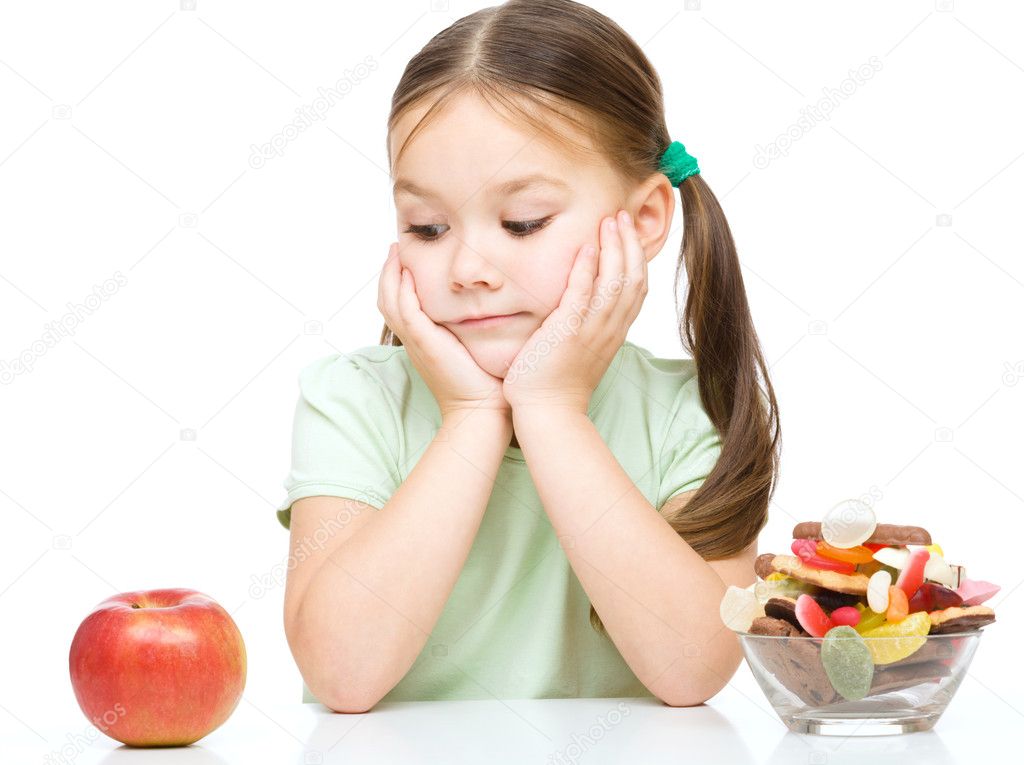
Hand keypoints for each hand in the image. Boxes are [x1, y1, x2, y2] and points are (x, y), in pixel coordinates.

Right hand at [378, 243, 510, 419]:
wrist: (483, 410)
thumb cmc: (486, 382)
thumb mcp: (472, 348)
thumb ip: (471, 328)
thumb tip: (488, 308)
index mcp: (422, 341)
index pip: (400, 305)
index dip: (397, 282)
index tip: (405, 259)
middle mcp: (414, 341)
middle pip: (387, 300)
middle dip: (388, 272)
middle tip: (396, 248)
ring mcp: (416, 342)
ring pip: (390, 301)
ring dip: (390, 274)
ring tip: (397, 251)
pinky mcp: (424, 342)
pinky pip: (405, 309)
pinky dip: (401, 288)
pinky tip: (407, 270)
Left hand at [503, 210, 646, 414]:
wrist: (548, 413)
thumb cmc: (556, 385)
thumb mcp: (581, 351)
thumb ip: (585, 326)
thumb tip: (580, 308)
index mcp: (613, 333)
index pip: (636, 289)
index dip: (636, 258)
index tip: (628, 233)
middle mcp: (609, 330)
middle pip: (632, 278)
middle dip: (629, 244)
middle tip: (622, 216)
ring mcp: (591, 331)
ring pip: (614, 281)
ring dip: (614, 247)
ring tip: (610, 220)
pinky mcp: (567, 332)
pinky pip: (582, 294)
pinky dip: (587, 268)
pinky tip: (587, 246)